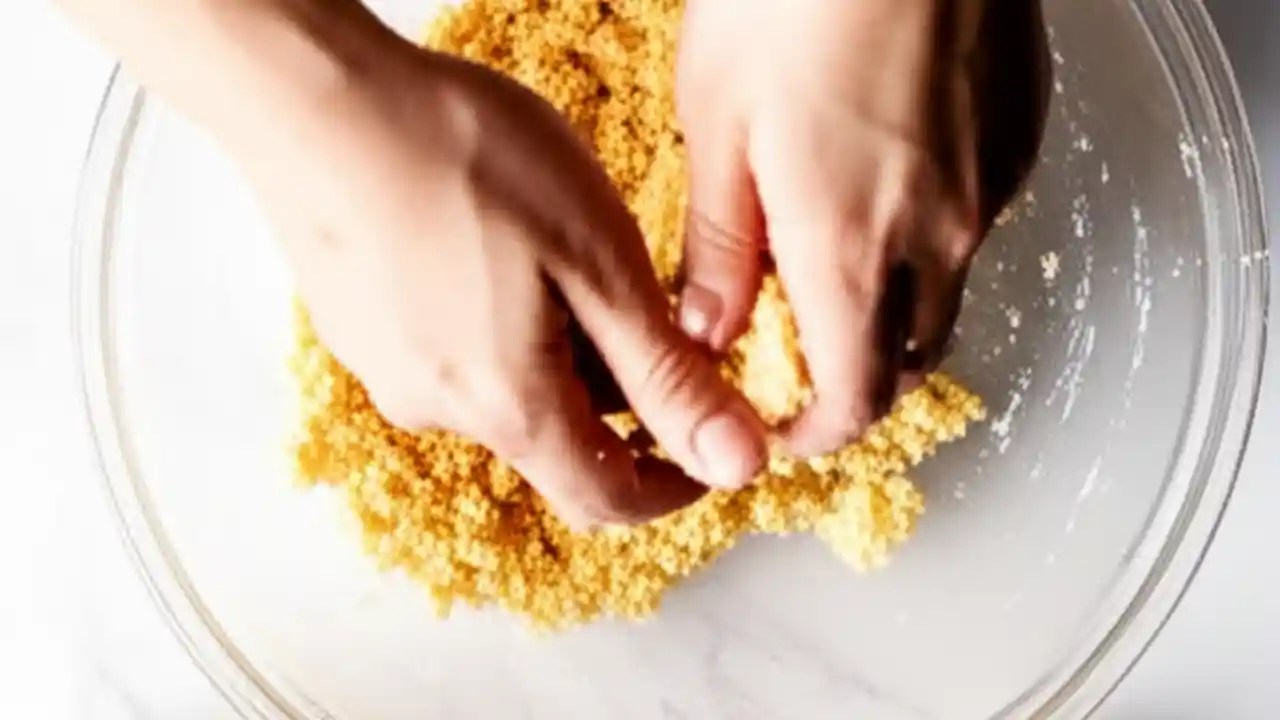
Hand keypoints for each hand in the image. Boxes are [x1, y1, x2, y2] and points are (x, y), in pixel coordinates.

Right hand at [228, 32, 766, 527]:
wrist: (316, 99)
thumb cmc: (465, 162)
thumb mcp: (599, 265)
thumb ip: (667, 375)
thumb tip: (737, 463)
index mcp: (511, 407)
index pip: (608, 498)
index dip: (674, 484)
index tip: (713, 445)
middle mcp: (440, 410)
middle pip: (557, 439)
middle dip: (619, 398)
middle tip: (649, 312)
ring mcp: (389, 369)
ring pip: (504, 389)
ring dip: (557, 352)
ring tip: (568, 257)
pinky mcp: (359, 326)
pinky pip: (453, 351)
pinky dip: (499, 325)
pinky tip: (496, 245)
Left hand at [676, 0, 1049, 454]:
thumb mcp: (717, 125)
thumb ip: (719, 245)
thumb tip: (707, 328)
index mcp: (852, 249)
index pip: (854, 399)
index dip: (814, 432)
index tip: (779, 427)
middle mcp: (939, 237)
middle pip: (909, 361)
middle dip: (853, 382)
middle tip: (798, 358)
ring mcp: (990, 189)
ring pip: (947, 294)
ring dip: (893, 312)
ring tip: (836, 267)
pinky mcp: (1017, 141)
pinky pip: (976, 224)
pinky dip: (929, 239)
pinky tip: (884, 185)